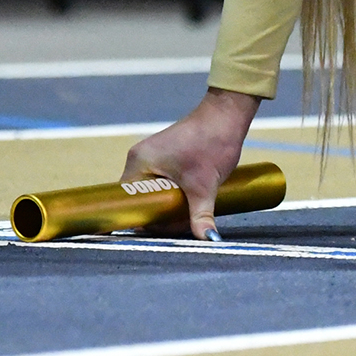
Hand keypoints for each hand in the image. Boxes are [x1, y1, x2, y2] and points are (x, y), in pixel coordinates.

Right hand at [121, 87, 258, 239]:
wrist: (226, 115)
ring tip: (189, 211)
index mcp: (139, 163)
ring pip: (153, 193)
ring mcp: (151, 157)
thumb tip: (207, 240)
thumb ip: (201, 215)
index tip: (164, 228)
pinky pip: (161, 184)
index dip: (145, 219)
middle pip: (141, 200)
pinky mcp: (164, 157)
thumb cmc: (212, 143)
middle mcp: (139, 159)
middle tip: (183, 223)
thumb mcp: (205, 186)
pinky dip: (173, 194)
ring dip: (169, 205)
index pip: (130, 202)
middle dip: (162, 214)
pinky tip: (189, 200)